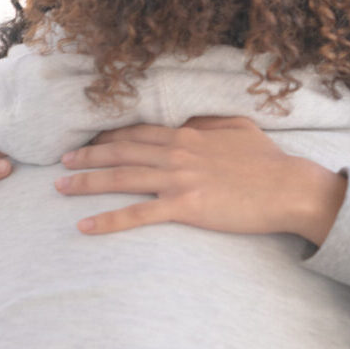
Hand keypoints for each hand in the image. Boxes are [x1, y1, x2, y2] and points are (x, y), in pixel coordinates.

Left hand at [55, 116, 347, 244]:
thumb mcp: (240, 128)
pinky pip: (137, 215)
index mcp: (188, 134)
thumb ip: (209, 123)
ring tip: (61, 186)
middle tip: (63, 160)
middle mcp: (176, 153)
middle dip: (88, 155)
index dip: (109, 135)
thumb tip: (189, 121)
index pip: (138, 132)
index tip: (90, 139)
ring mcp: (178, 179)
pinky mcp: (184, 207)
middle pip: (120, 152)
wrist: (289, 188)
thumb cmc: (269, 162)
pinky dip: (107, 221)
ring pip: (120, 179)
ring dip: (86, 182)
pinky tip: (84, 227)